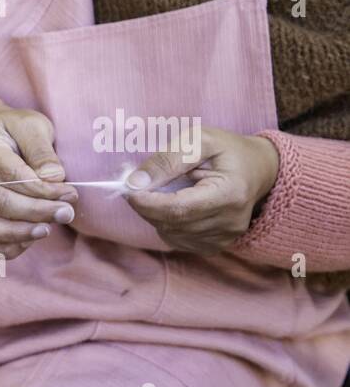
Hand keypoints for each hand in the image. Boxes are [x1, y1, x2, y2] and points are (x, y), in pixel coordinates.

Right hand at [0, 101, 77, 258]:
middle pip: (0, 203)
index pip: (12, 176)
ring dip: (19, 233)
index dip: (42, 190)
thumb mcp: (32, 126)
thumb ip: (42, 151)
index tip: (69, 194)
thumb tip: (54, 179)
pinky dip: (4, 249)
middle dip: (37, 212)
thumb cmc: (14, 132)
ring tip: (46, 230)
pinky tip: (29, 241)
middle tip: (66, 213)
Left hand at [125, 127, 278, 254]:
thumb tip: (134, 182)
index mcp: (230, 194)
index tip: (129, 188)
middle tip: (141, 185)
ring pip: (169, 232)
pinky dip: (167, 222)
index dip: (147, 202)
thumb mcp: (199, 140)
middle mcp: (229, 223)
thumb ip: (167, 159)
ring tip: (170, 190)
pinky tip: (178, 204)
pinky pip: (176, 239)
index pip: (178, 209)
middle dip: (147, 205)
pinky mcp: (214, 246)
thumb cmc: (227, 151)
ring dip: (157, 213)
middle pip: (171, 223)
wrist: (258, 170)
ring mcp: (223, 238)